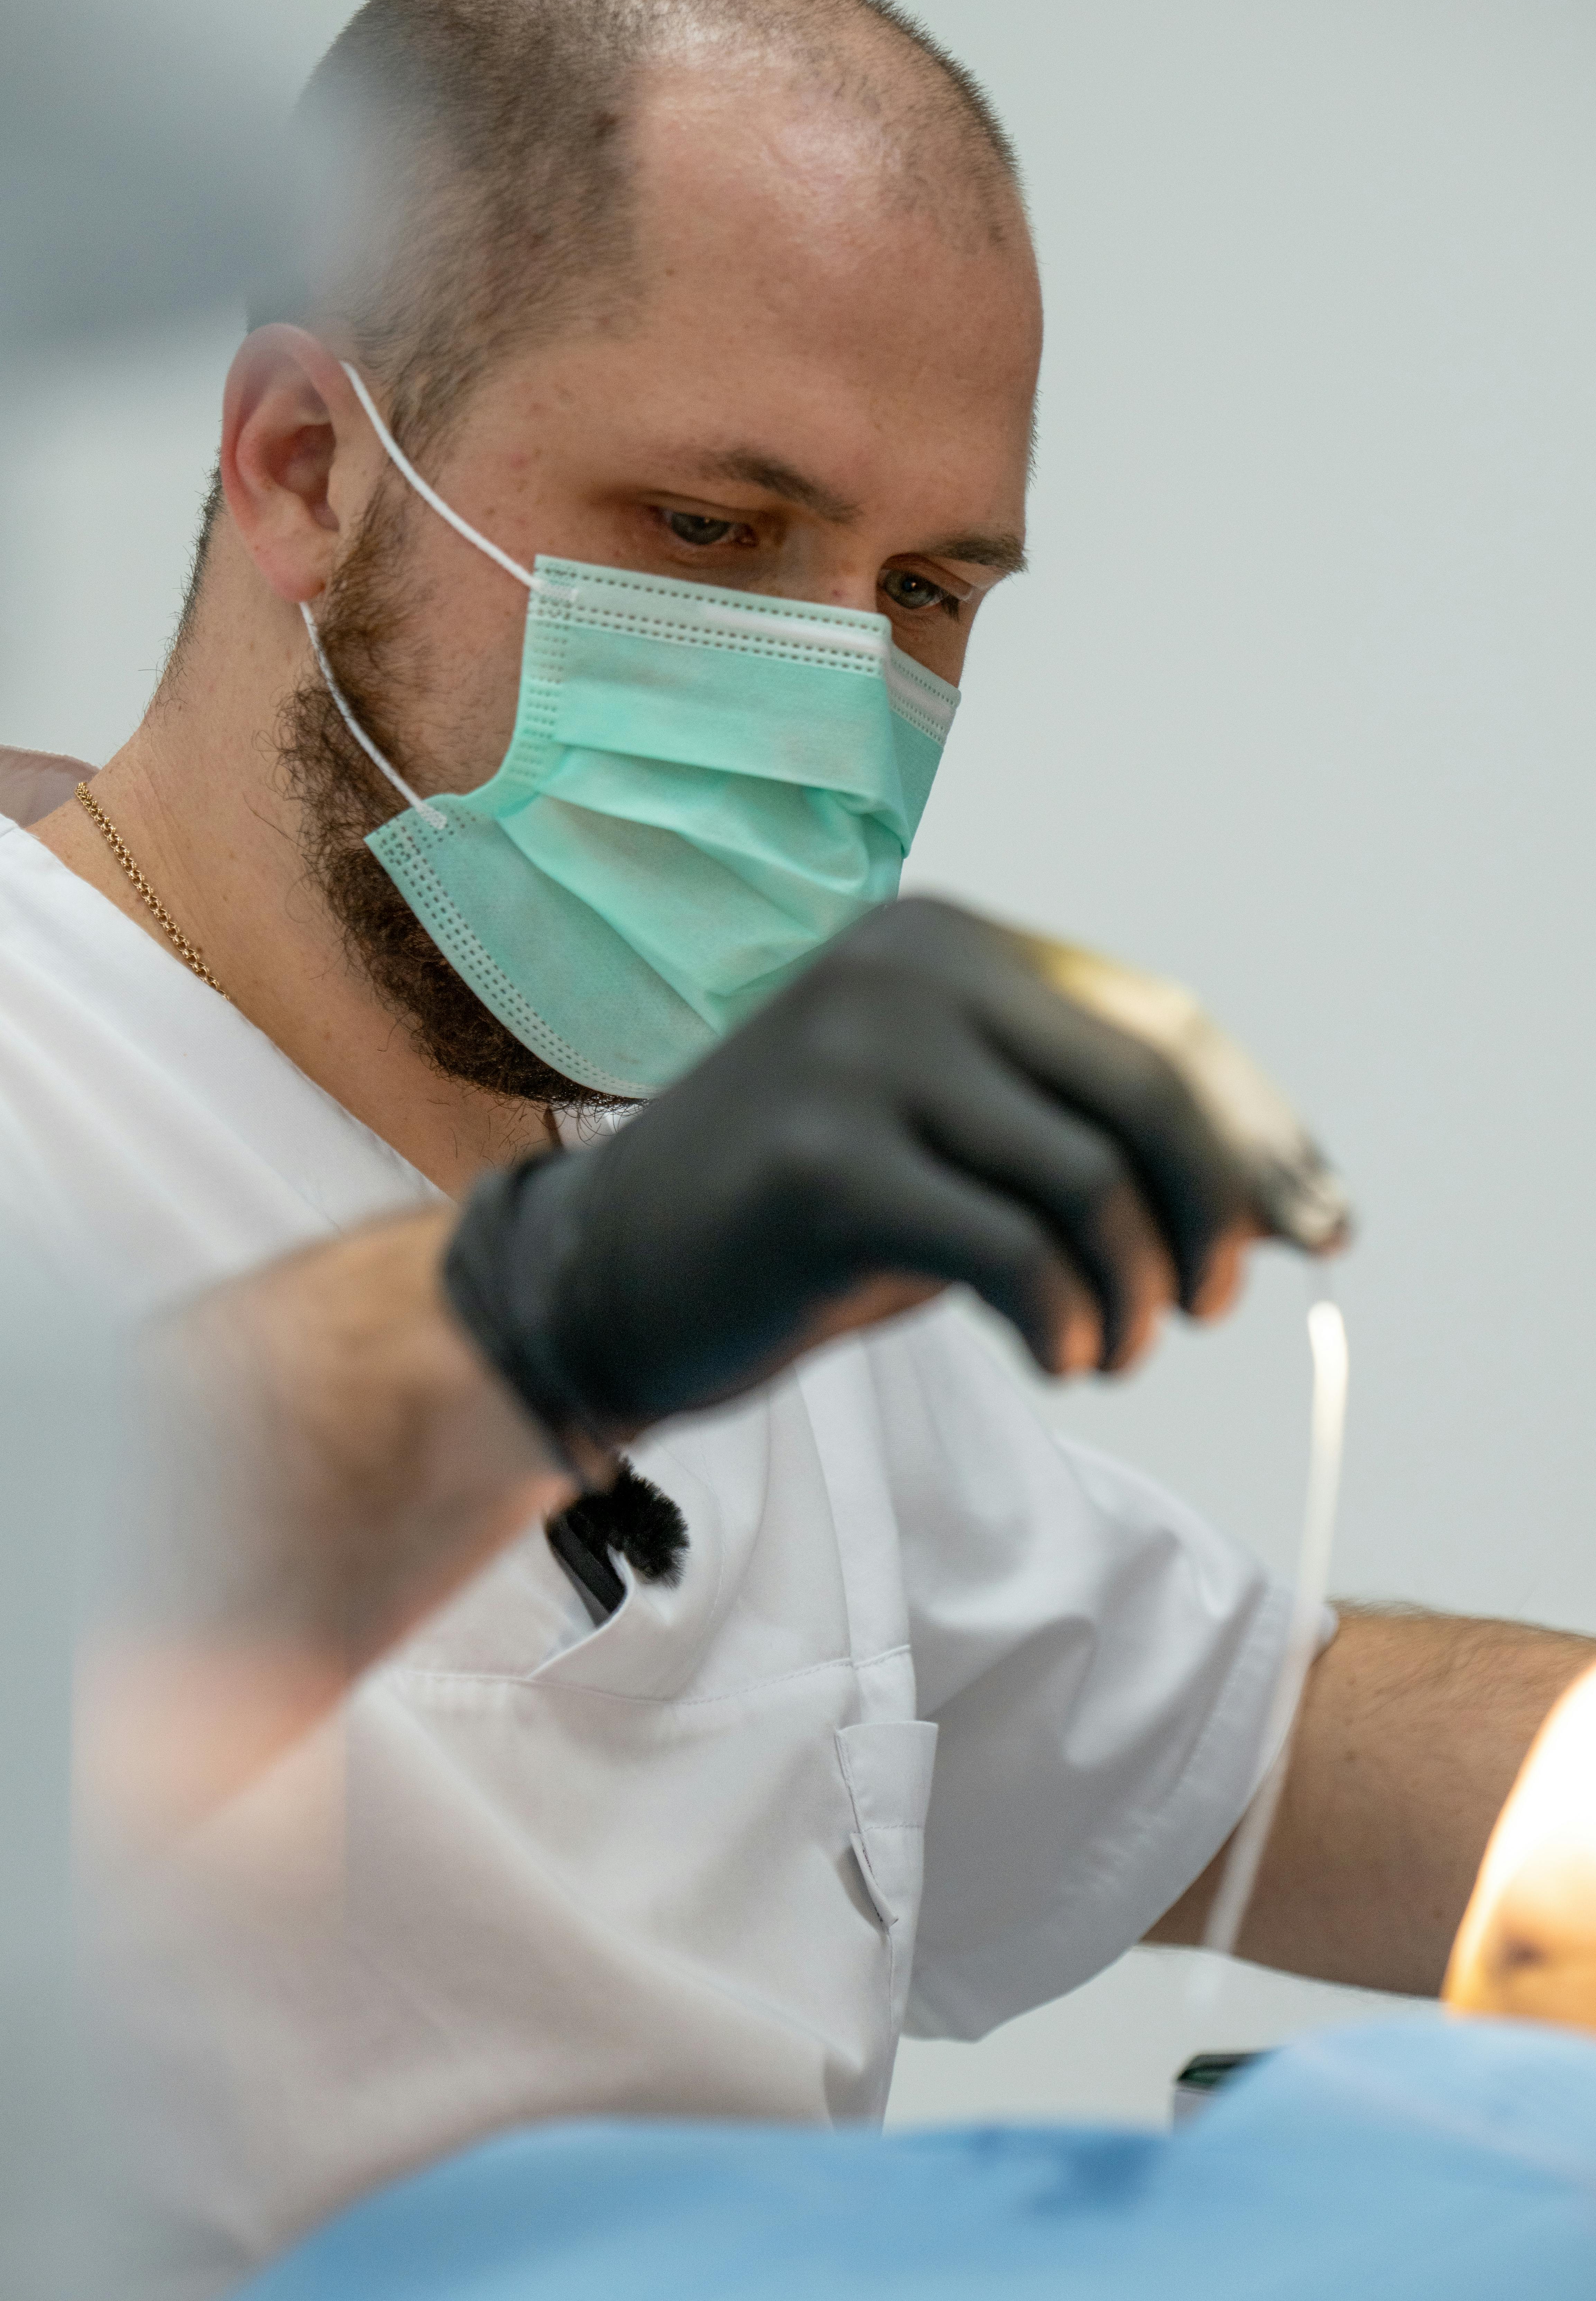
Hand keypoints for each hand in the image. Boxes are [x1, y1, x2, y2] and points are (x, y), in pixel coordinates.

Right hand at [442, 897, 1271, 1456]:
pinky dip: (1066, 1320)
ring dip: (1133, 1292)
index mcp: (948, 941)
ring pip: (1089, 1178)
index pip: (1159, 1025)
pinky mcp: (823, 1163)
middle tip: (1203, 1310)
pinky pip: (1014, 1250)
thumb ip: (1087, 1136)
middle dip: (1213, 1216)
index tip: (1321, 1226)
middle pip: (1143, 1092)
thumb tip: (1284, 1202)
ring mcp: (858, 1057)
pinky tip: (1060, 1359)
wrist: (607, 1276)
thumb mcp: (958, 1145)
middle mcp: (908, 970)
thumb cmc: (804, 1220)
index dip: (1256, 1132)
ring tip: (1108, 1349)